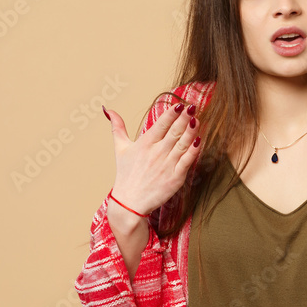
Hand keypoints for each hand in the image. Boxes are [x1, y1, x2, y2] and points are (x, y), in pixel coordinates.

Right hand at [102, 102, 200, 218]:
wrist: (129, 203)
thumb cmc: (126, 175)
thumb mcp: (120, 148)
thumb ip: (117, 127)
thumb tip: (107, 109)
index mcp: (145, 144)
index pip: (161, 124)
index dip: (171, 113)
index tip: (180, 103)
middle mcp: (156, 153)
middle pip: (174, 132)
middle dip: (184, 118)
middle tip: (193, 106)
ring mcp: (167, 165)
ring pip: (182, 144)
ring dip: (191, 131)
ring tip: (197, 119)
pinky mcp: (175, 178)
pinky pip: (187, 161)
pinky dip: (194, 151)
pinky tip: (199, 140)